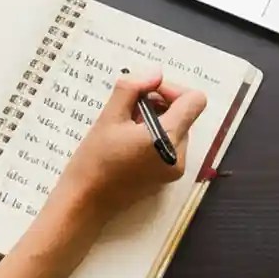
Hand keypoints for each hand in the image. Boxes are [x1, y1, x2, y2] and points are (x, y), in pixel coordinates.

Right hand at [54, 71, 206, 218]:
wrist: (84, 203)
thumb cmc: (94, 160)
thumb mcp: (108, 117)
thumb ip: (132, 89)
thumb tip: (155, 74)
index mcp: (169, 139)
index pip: (194, 101)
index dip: (172, 89)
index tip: (146, 93)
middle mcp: (179, 155)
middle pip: (184, 115)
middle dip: (159, 105)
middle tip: (128, 110)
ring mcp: (175, 169)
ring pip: (176, 129)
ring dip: (155, 121)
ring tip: (125, 128)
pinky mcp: (166, 178)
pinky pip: (169, 146)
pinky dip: (154, 137)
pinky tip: (128, 143)